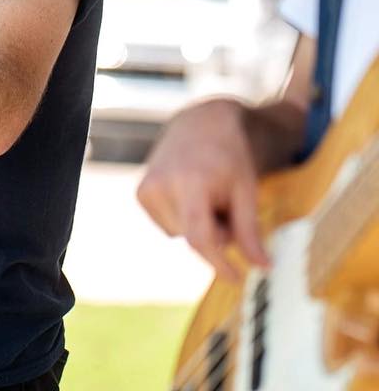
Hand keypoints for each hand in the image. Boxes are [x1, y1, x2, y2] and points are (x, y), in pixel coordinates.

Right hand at [136, 98, 269, 279]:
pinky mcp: (141, 193)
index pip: (200, 237)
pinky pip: (169, 226)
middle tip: (227, 206)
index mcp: (189, 182)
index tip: (237, 279)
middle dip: (217, 233)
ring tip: (207, 195)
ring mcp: (146, 189)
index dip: (219, 264)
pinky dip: (185, 219)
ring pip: (182, 234)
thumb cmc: (229, 155)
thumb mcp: (246, 190)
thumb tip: (263, 268)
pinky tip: (190, 194)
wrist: (200, 124)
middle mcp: (160, 185)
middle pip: (195, 237)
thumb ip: (250, 231)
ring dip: (200, 226)